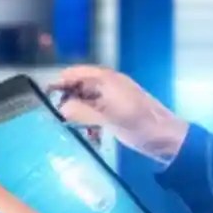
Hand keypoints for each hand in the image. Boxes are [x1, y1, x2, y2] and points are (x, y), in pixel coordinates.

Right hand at [50, 65, 188, 162]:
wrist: (168, 139)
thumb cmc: (140, 125)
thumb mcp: (109, 119)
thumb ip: (83, 111)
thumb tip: (60, 108)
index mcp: (106, 79)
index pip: (75, 73)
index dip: (59, 83)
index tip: (44, 98)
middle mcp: (107, 84)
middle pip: (78, 85)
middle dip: (66, 98)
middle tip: (53, 116)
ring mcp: (112, 98)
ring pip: (85, 99)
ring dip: (76, 110)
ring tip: (66, 125)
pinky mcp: (115, 111)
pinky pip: (94, 110)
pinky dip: (87, 118)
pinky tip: (85, 131)